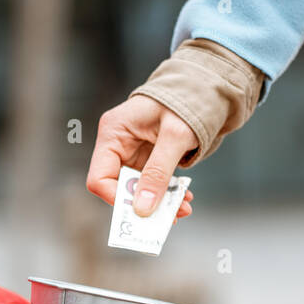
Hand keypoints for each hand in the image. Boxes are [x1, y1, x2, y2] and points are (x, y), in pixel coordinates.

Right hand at [87, 93, 196, 218]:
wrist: (204, 86)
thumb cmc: (186, 100)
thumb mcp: (175, 136)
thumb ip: (158, 173)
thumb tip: (143, 209)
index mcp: (113, 132)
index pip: (100, 177)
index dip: (116, 198)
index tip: (140, 211)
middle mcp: (117, 144)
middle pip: (118, 187)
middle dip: (142, 205)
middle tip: (169, 217)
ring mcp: (132, 153)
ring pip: (136, 189)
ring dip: (159, 202)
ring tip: (183, 207)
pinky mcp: (146, 158)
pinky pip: (151, 183)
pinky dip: (166, 193)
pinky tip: (184, 197)